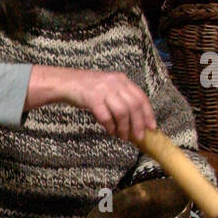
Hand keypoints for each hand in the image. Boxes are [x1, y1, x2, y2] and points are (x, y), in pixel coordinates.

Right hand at [29, 66, 156, 141]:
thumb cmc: (87, 88)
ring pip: (122, 112)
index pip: (141, 97)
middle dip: (138, 124)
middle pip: (133, 106)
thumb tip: (135, 119)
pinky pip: (105, 116)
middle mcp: (115, 83)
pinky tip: (110, 131)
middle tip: (139, 137)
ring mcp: (104, 90)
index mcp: (122, 80)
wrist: (65, 82)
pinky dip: (110, 126)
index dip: (148, 113)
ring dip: (124, 127)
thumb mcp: (108, 87)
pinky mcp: (92, 98)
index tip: (152, 127)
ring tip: (122, 137)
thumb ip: (121, 98)